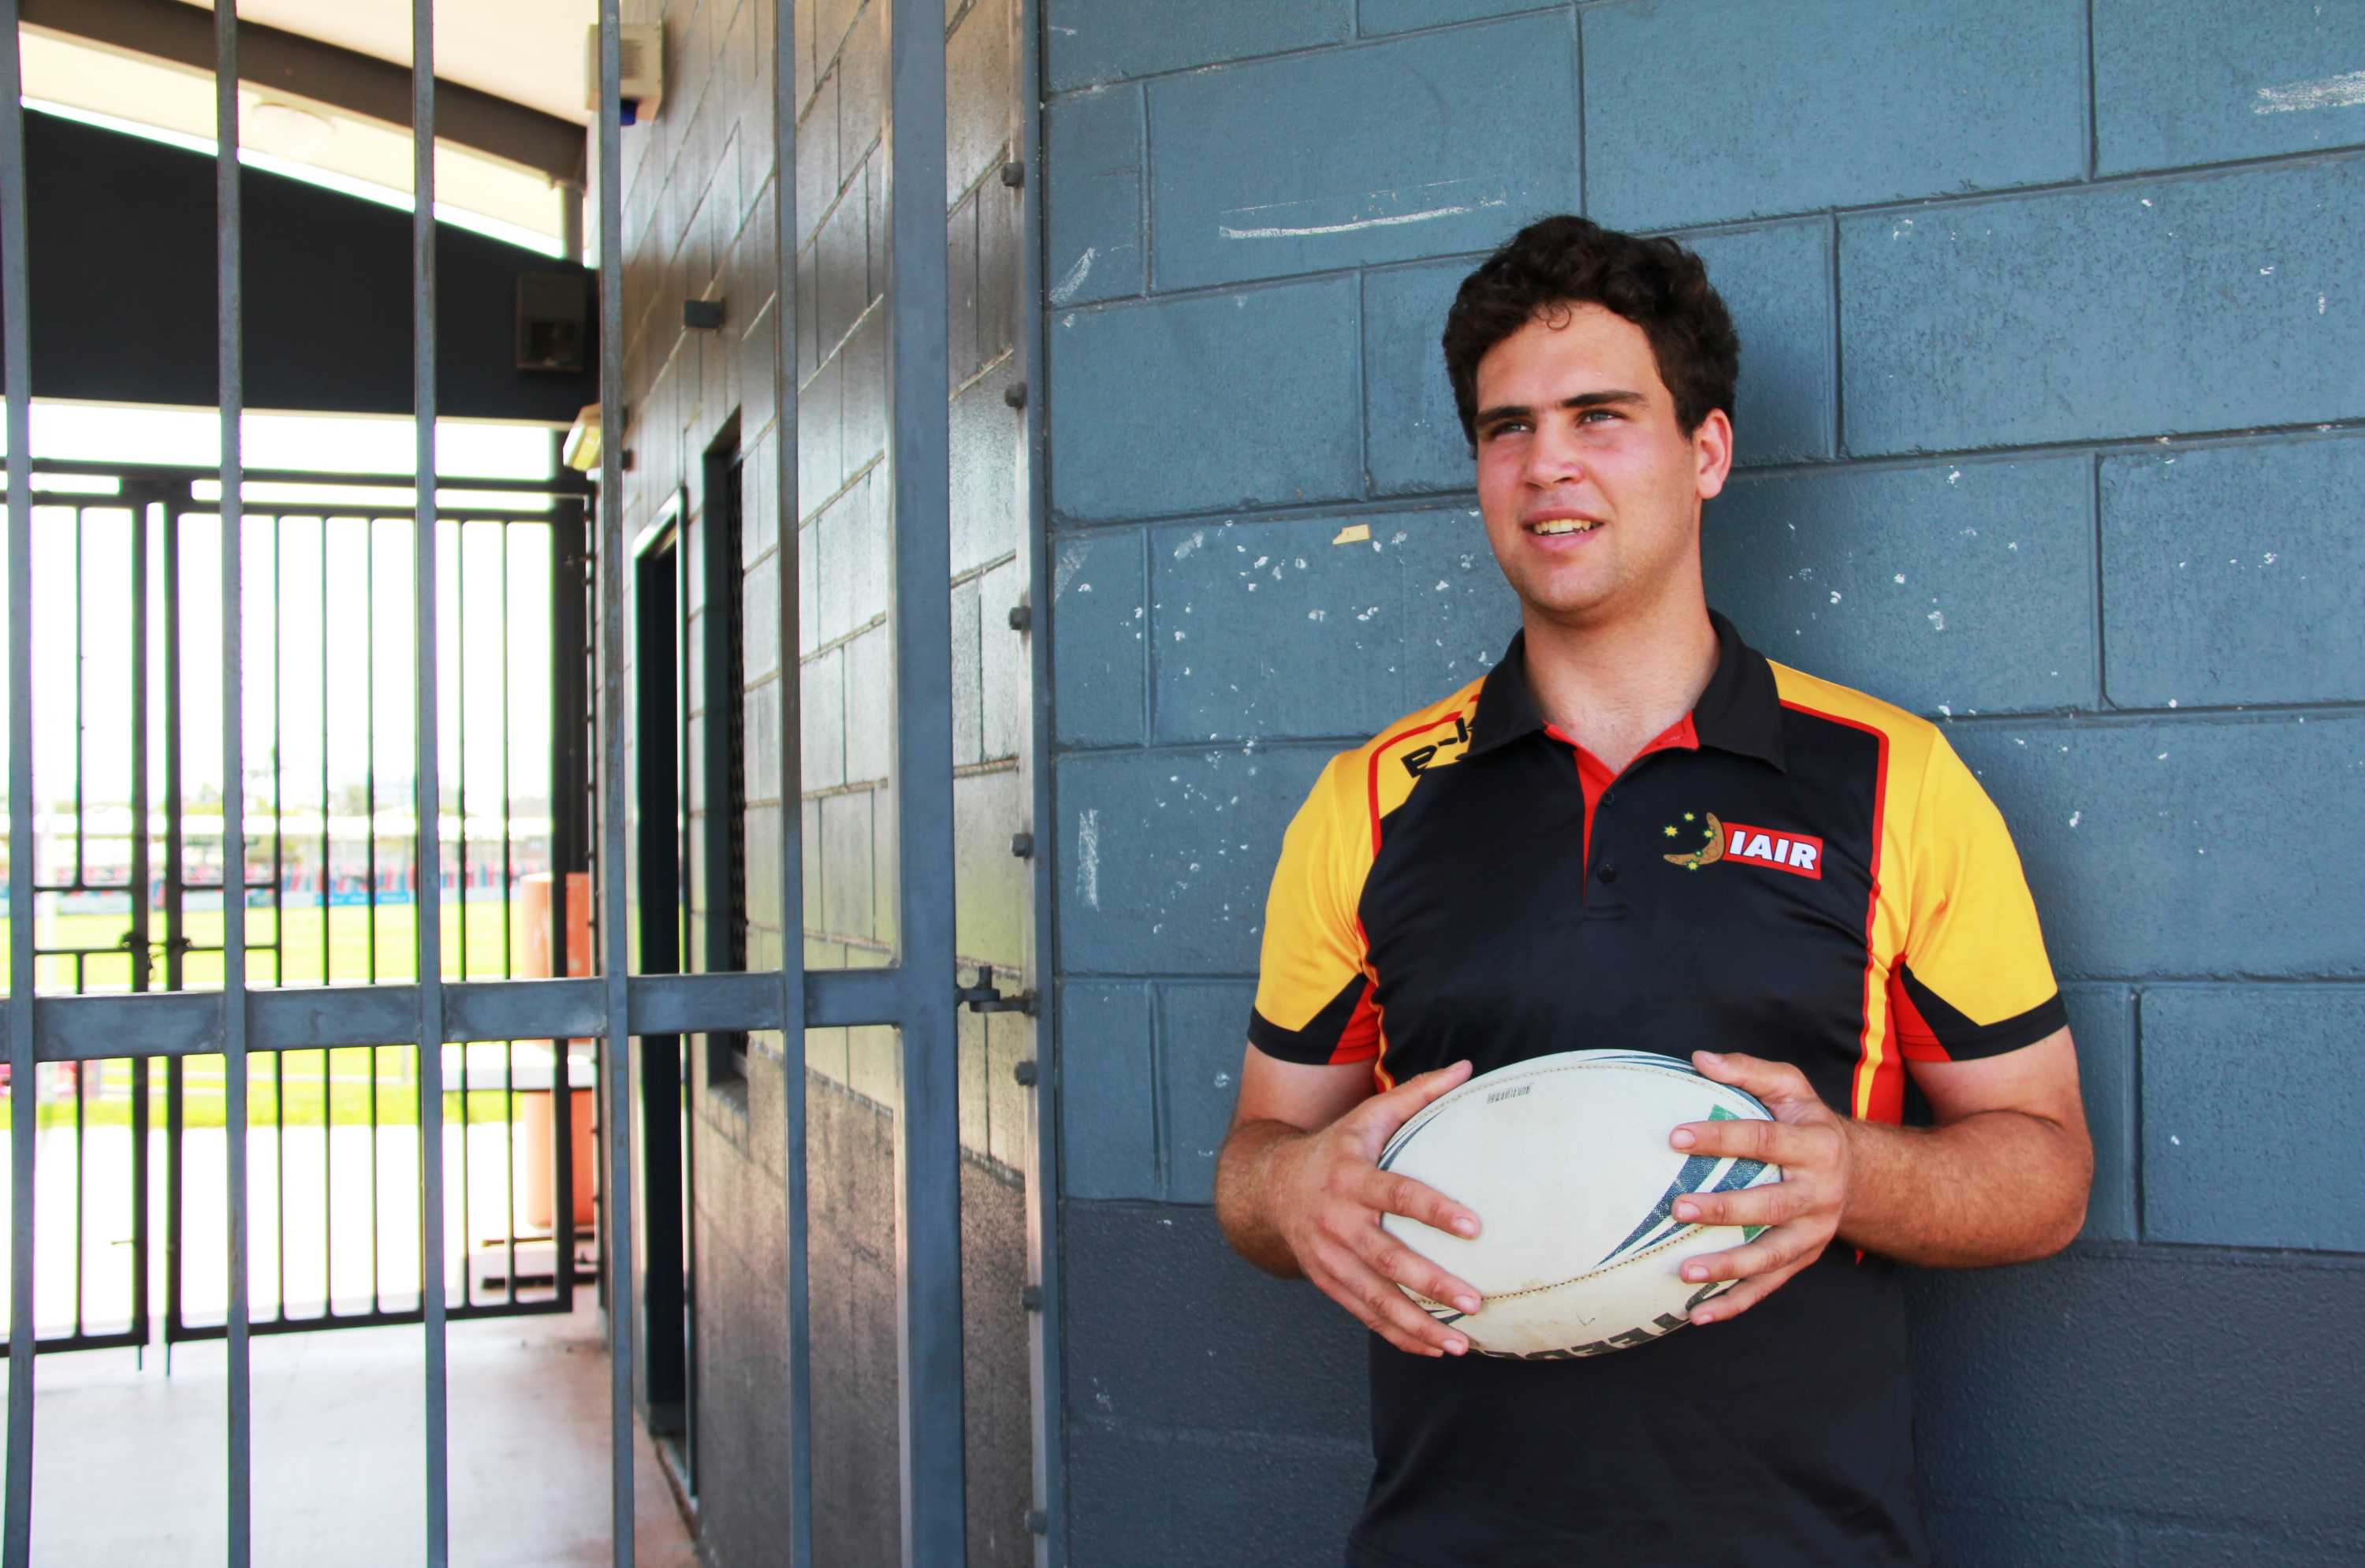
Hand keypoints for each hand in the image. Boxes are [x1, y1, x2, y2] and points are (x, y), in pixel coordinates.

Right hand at [1269, 1060, 1486, 1356]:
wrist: (1269, 1185)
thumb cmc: (1333, 1149)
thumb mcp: (1366, 1117)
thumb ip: (1417, 1095)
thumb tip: (1467, 1068)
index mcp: (1351, 1176)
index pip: (1397, 1194)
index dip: (1434, 1210)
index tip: (1474, 1227)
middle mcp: (1337, 1220)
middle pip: (1387, 1258)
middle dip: (1431, 1283)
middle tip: (1474, 1300)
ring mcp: (1329, 1257)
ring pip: (1374, 1297)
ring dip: (1418, 1323)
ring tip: (1460, 1343)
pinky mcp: (1327, 1281)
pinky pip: (1363, 1314)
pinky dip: (1397, 1334)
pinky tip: (1432, 1348)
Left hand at [1664, 1050, 1852, 1325]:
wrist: (1861, 1174)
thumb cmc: (1808, 1123)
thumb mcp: (1791, 1088)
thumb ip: (1749, 1071)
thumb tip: (1700, 1059)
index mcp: (1815, 1145)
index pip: (1764, 1139)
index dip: (1721, 1136)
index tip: (1675, 1136)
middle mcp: (1819, 1192)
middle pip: (1770, 1204)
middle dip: (1725, 1209)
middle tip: (1679, 1207)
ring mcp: (1813, 1232)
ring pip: (1771, 1255)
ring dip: (1728, 1267)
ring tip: (1684, 1271)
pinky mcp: (1804, 1259)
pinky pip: (1768, 1286)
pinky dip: (1734, 1303)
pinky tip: (1696, 1313)